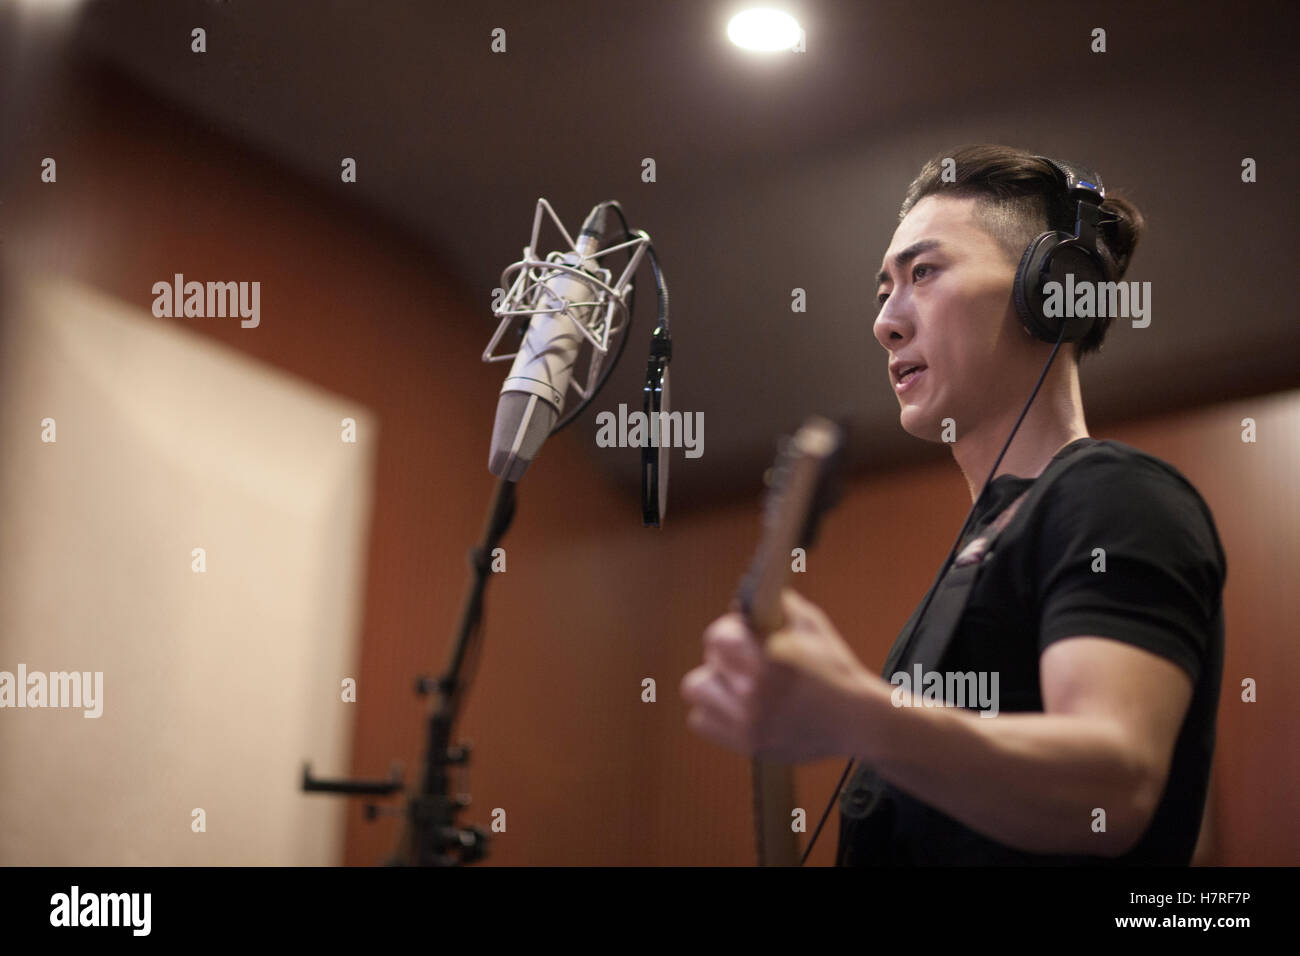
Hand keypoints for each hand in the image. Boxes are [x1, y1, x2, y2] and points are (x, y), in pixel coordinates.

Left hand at [680, 588, 874, 762]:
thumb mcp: (811, 624)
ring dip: (713, 686)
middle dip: (723, 660)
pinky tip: (736, 706)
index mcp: (769, 661)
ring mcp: (749, 723)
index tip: (741, 636)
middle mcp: (755, 694)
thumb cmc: (835, 670)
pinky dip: (713, 712)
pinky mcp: (748, 744)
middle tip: (743, 662)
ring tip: (736, 685)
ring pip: (696, 694)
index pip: (716, 637)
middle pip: (705, 666)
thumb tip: (740, 603)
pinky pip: (700, 722)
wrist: (857, 720)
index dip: (728, 633)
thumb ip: (776, 605)